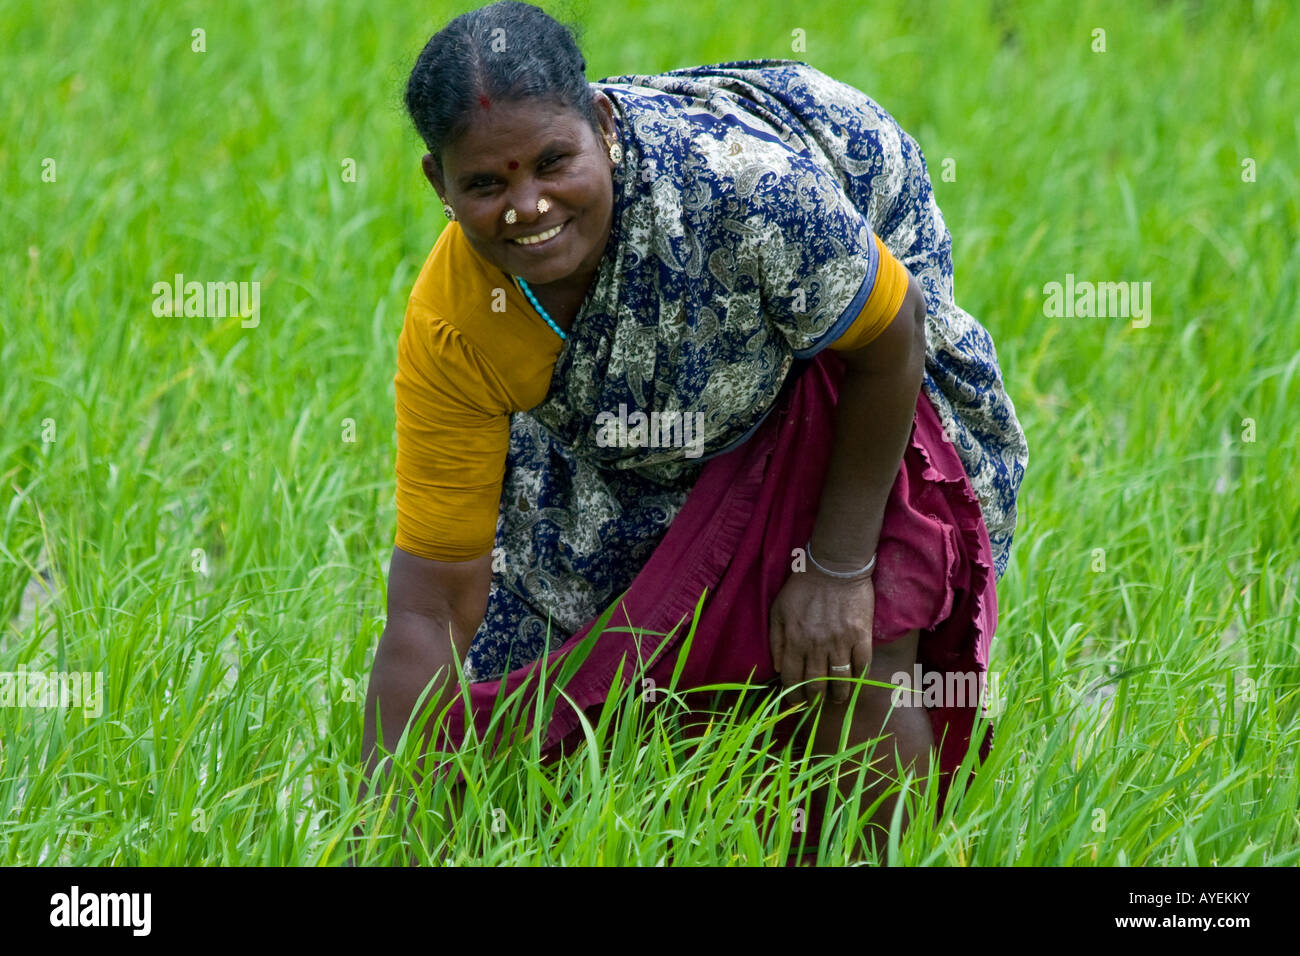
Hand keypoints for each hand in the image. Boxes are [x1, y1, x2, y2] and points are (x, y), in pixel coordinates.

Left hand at [769, 569, 874, 705]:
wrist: (834, 566)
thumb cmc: (802, 587)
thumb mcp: (778, 610)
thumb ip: (776, 640)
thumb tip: (778, 669)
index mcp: (794, 641)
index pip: (792, 679)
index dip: (793, 696)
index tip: (796, 702)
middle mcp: (816, 646)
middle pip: (816, 685)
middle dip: (815, 699)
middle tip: (816, 703)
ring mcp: (840, 642)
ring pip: (840, 681)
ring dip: (838, 695)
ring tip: (837, 698)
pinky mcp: (861, 636)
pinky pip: (862, 665)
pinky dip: (858, 677)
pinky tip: (854, 680)